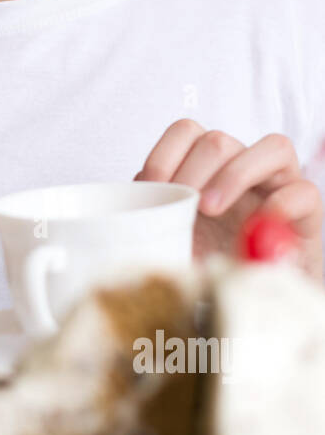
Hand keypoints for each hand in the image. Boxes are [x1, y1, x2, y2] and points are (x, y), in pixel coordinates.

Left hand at [135, 119, 323, 280]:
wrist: (253, 301)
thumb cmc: (210, 267)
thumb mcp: (173, 243)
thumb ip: (155, 222)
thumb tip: (127, 214)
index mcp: (207, 170)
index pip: (186, 132)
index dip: (165, 155)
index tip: (150, 187)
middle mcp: (243, 170)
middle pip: (219, 140)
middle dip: (193, 169)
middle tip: (182, 204)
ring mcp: (279, 187)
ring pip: (272, 147)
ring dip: (234, 174)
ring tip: (211, 209)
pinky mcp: (307, 214)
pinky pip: (304, 190)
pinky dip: (282, 203)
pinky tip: (256, 226)